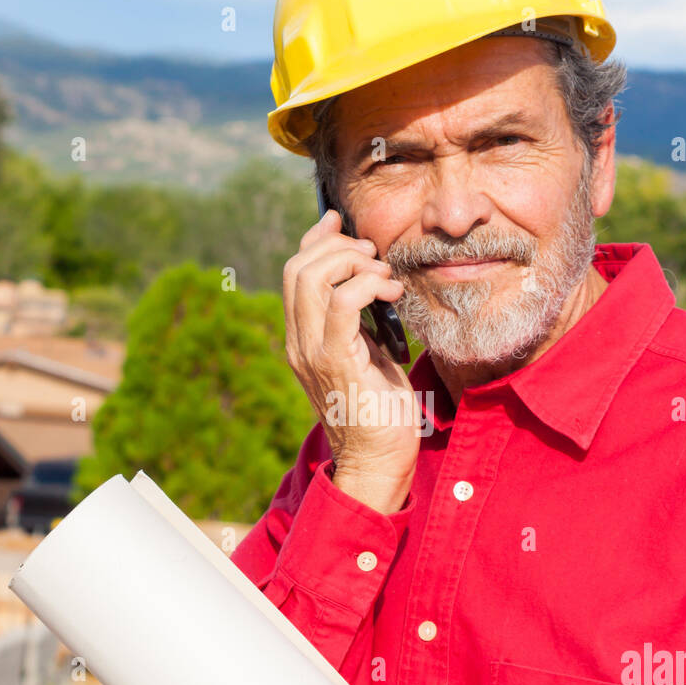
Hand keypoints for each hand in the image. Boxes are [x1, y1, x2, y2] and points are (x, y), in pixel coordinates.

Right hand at [283, 208, 420, 513]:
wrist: (378, 461)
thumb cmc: (381, 411)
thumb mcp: (369, 355)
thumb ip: (360, 323)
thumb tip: (371, 284)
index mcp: (302, 339)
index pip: (294, 272)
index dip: (315, 239)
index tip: (341, 223)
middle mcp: (298, 343)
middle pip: (297, 267)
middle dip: (338, 246)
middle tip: (373, 254)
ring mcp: (311, 353)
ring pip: (311, 278)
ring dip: (352, 263)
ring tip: (383, 275)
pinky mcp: (334, 362)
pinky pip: (340, 304)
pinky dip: (366, 286)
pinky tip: (391, 293)